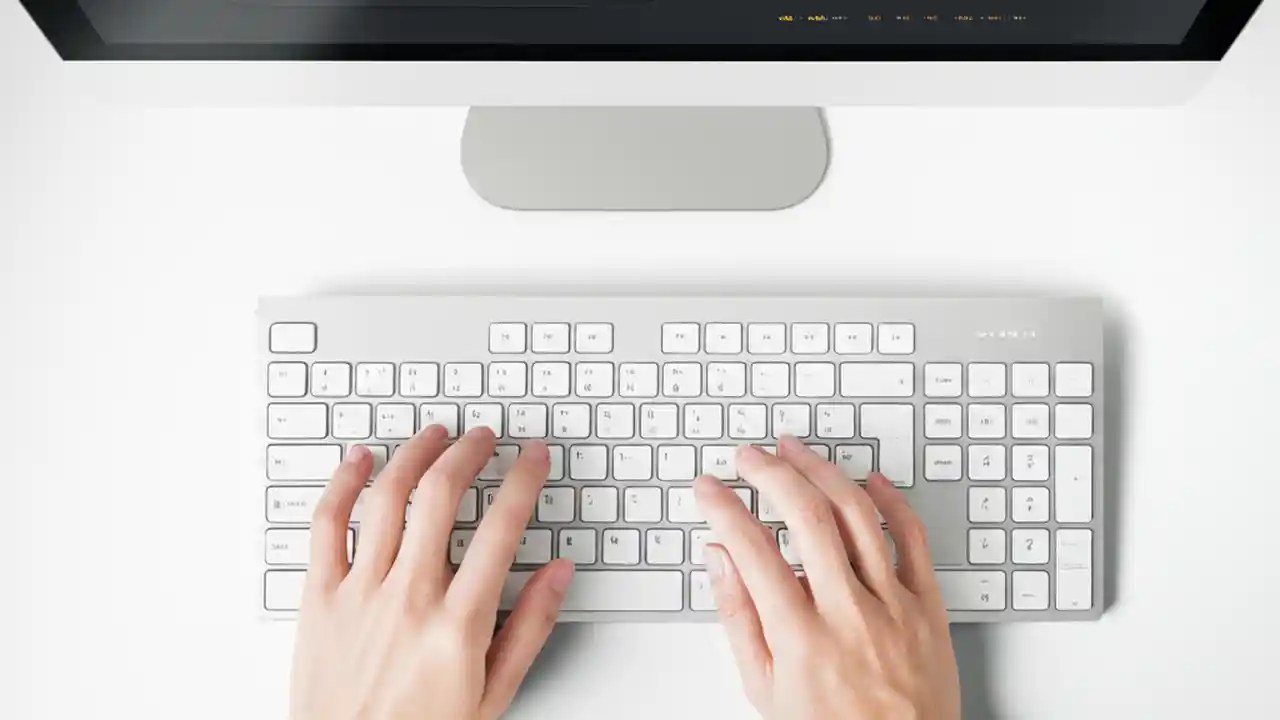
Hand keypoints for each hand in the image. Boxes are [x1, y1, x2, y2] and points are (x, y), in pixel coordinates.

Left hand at [289, 425, 572, 719]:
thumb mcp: (493, 693)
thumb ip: (530, 628)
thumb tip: (557, 574)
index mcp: (458, 623)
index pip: (501, 528)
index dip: (525, 480)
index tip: (534, 457)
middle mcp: (409, 597)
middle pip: (441, 496)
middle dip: (470, 452)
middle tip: (485, 438)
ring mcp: (360, 593)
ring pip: (387, 497)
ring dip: (415, 453)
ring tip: (435, 435)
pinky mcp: (320, 597)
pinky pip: (326, 524)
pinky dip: (344, 483)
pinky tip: (361, 460)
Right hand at [695, 435, 960, 719]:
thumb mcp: (766, 690)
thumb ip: (740, 619)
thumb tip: (720, 560)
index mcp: (801, 638)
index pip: (752, 550)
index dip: (723, 508)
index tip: (709, 489)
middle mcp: (849, 614)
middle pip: (807, 516)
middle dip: (770, 473)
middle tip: (749, 456)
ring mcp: (893, 606)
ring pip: (857, 515)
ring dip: (822, 471)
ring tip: (795, 450)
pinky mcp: (929, 606)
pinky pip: (913, 539)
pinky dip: (891, 502)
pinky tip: (868, 480)